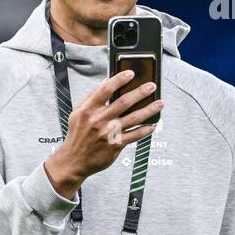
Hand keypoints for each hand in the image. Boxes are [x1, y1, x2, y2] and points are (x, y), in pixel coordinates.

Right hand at [44, 69, 162, 198]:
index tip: (131, 73)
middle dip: (140, 92)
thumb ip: (91, 97)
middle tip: (151, 86)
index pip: (105, 89)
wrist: (74, 160)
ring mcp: (108, 133)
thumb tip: (105, 81)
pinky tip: (152, 125)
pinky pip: (135, 135)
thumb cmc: (77, 135)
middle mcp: (99, 120)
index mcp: (88, 110)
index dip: (119, 79)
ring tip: (160, 103)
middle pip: (124, 102)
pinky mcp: (116, 145)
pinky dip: (145, 130)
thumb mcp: (77, 113)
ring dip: (149, 109)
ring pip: (134, 118)